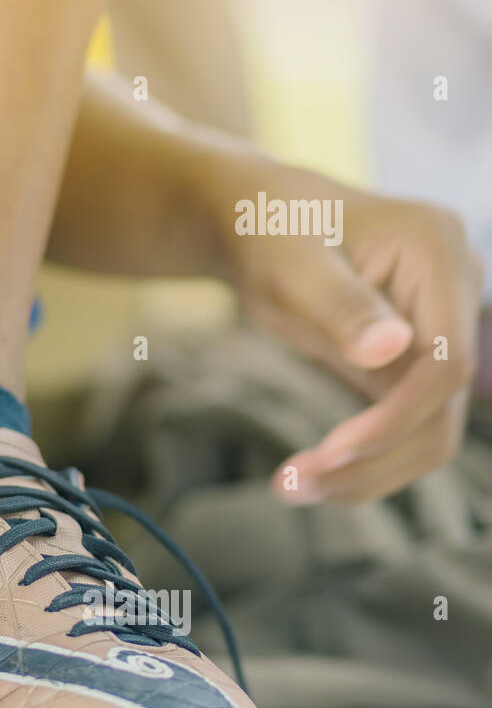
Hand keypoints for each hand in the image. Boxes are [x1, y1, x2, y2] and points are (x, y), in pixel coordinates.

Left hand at [218, 162, 482, 504]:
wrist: (254, 217)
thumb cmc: (270, 226)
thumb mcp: (293, 262)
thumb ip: (341, 305)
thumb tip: (394, 349)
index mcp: (439, 254)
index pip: (446, 362)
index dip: (396, 418)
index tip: (332, 453)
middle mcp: (453, 293)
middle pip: (441, 407)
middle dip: (375, 459)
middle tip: (294, 487)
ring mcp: (435, 330)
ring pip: (427, 428)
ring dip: (367, 471)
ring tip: (290, 490)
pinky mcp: (407, 362)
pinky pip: (401, 424)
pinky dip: (361, 457)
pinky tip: (309, 476)